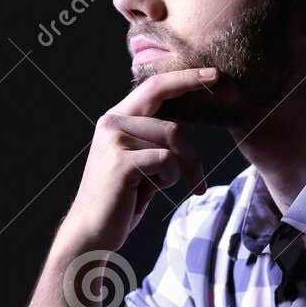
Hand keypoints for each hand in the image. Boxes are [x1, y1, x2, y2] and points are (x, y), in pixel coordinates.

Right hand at [59, 68, 217, 251]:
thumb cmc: (121, 200)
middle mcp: (112, 123)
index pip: (154, 87)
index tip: (214, 74)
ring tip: (180, 187)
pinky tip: (153, 191)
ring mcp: (114, 140)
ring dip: (184, 168)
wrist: (91, 232)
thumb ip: (154, 141)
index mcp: (116, 119)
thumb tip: (184, 129)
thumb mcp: (139, 162)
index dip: (185, 79)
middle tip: (201, 171)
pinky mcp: (122, 161)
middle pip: (172, 123)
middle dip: (193, 152)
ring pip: (173, 140)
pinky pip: (166, 160)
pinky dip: (170, 178)